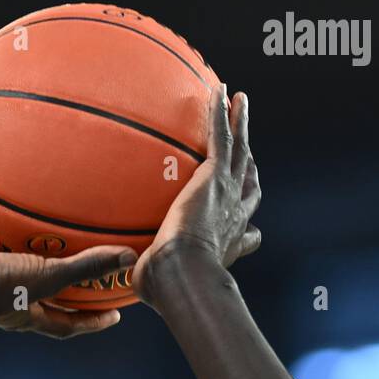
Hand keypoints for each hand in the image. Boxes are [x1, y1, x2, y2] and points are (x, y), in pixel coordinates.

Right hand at [0, 216, 137, 338]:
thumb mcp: (46, 279)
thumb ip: (86, 267)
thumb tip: (130, 257)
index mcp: (27, 310)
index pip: (66, 323)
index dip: (91, 321)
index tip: (115, 315)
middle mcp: (10, 293)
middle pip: (44, 291)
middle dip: (65, 281)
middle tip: (92, 266)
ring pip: (15, 254)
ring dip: (30, 239)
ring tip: (52, 220)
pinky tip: (8, 185)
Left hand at [132, 88, 260, 307]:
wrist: (181, 273)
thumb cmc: (167, 287)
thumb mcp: (159, 283)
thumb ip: (149, 276)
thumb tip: (127, 279)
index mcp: (227, 244)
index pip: (245, 231)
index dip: (248, 222)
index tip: (250, 223)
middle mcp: (235, 217)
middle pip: (249, 183)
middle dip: (250, 165)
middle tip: (249, 151)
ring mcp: (228, 193)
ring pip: (240, 151)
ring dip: (241, 124)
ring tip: (240, 102)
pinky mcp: (215, 176)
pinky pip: (223, 137)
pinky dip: (223, 113)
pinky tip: (221, 91)